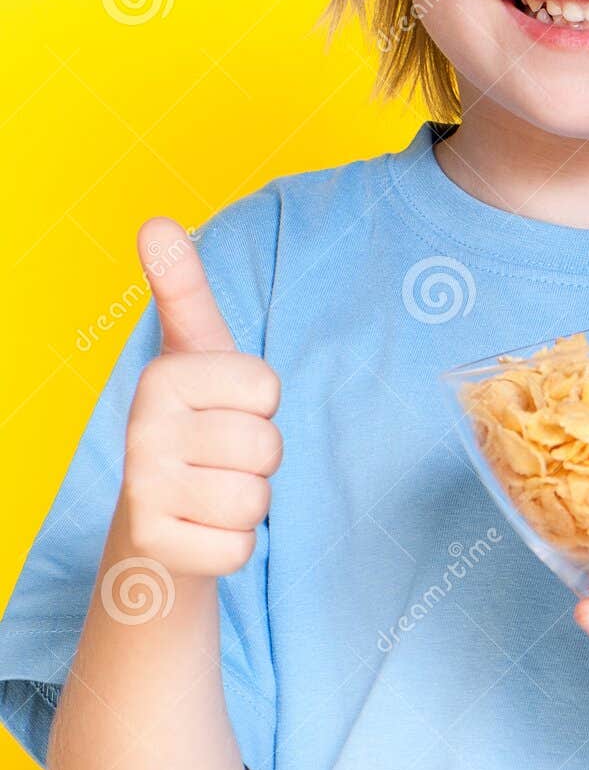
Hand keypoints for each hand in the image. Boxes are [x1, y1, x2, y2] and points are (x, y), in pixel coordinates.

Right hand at [118, 217, 282, 578]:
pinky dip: (233, 545)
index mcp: (162, 376)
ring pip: (255, 498)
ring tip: (213, 490)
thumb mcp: (197, 350)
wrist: (156, 515)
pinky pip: (238, 548)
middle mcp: (141, 430)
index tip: (226, 409)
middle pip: (265, 445)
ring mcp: (142, 490)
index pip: (266, 388)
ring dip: (249, 502)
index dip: (262, 404)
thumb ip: (183, 284)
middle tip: (221, 457)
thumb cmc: (194, 420)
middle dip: (259, 456)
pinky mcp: (153, 545)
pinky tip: (202, 530)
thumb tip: (154, 221)